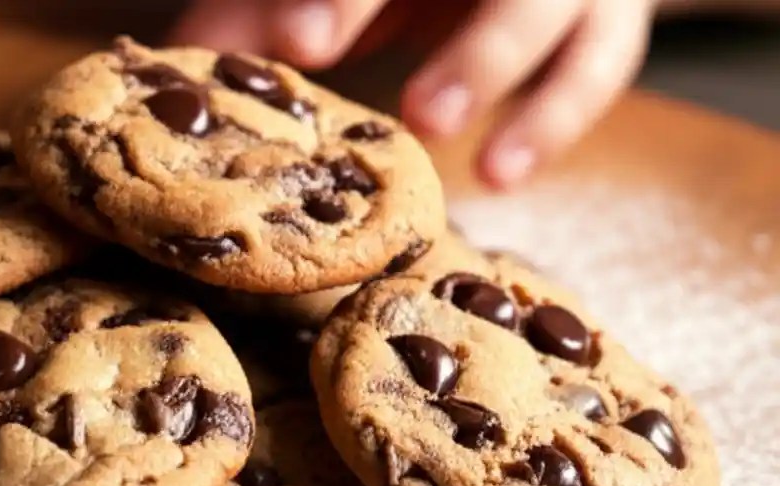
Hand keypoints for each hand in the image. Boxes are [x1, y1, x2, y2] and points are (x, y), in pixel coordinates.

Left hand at [171, 0, 657, 188]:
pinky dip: (551, 118)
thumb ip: (262, 14)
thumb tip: (177, 65)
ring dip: (486, 58)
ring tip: (426, 120)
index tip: (293, 38)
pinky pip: (598, 62)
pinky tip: (498, 170)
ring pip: (541, 3)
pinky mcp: (608, 19)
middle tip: (312, 48)